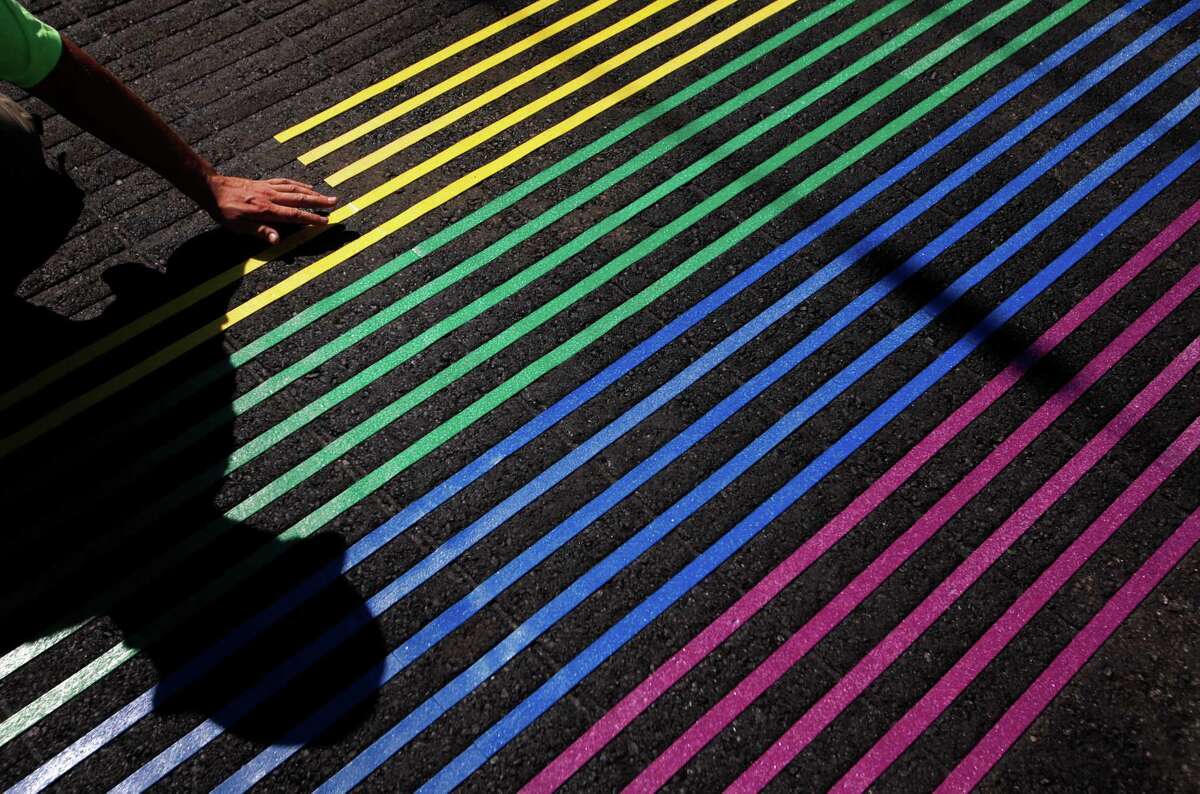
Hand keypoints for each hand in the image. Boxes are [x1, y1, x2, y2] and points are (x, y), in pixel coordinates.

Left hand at [204, 175, 337, 243]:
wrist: (212, 188)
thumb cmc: (224, 210)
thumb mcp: (238, 226)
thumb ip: (260, 231)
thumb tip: (277, 240)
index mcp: (266, 210)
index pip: (294, 215)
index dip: (311, 218)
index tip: (325, 221)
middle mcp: (271, 197)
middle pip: (300, 198)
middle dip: (319, 201)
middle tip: (335, 202)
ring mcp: (268, 188)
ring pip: (295, 189)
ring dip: (313, 192)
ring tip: (326, 195)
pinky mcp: (264, 183)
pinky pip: (285, 182)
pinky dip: (298, 184)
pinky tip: (306, 186)